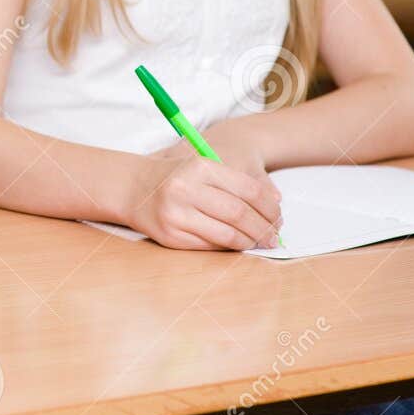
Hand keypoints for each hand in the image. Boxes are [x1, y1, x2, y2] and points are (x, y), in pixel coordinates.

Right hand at [127, 130, 281, 251]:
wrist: (135, 188)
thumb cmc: (179, 177)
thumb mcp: (204, 167)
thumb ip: (237, 182)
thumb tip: (275, 205)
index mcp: (200, 167)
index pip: (248, 190)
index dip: (269, 208)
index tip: (278, 217)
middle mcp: (186, 189)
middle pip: (239, 214)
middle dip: (263, 228)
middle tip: (273, 236)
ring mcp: (176, 214)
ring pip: (227, 235)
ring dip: (249, 242)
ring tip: (259, 242)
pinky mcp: (171, 236)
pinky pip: (210, 246)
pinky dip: (229, 247)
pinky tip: (237, 244)